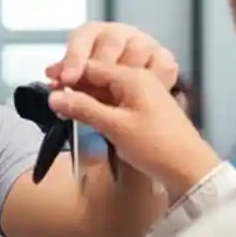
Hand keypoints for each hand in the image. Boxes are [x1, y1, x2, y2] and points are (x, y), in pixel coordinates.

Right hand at [46, 61, 222, 200]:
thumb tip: (53, 97)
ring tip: (61, 107)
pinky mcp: (142, 111)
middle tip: (50, 97)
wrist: (189, 169)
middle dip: (73, 85)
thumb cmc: (155, 145)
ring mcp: (141, 95)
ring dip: (83, 97)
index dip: (67, 74)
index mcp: (132, 77)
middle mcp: (137, 80)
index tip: (46, 82)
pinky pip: (113, 101)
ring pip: (104, 90)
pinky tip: (82, 115)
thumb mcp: (114, 126)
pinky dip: (96, 106)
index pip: (91, 67)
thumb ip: (83, 108)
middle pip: (97, 76)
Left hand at [47, 21, 179, 92]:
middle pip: (111, 42)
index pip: (81, 39)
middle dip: (101, 69)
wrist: (129, 78)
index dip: (73, 58)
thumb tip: (52, 76)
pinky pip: (162, 66)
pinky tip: (143, 96)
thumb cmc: (97, 74)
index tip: (67, 78)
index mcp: (92, 33)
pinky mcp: (163, 56)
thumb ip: (65, 74)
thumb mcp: (76, 74)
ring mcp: (143, 42)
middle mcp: (119, 33)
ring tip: (116, 100)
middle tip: (93, 93)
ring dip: (127, 78)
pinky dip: (154, 82)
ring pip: (138, 52)